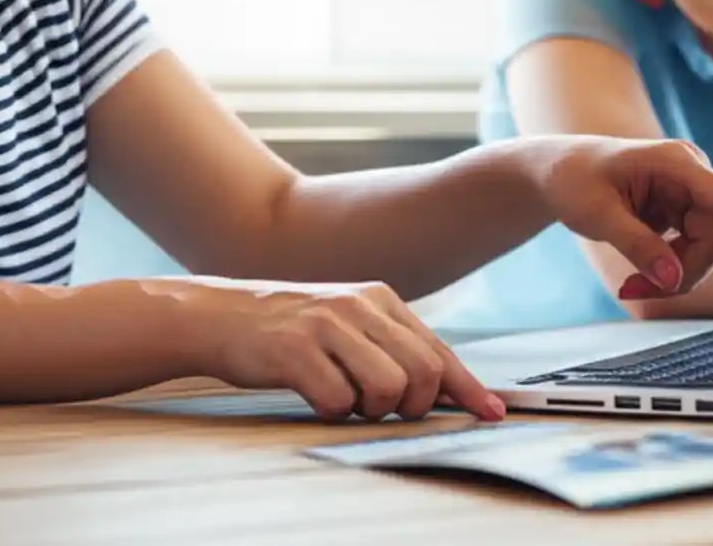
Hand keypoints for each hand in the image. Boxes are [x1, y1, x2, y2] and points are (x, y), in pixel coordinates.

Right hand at [177, 277, 503, 421]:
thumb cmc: (292, 329)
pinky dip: (331, 410)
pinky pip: (338, 400)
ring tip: (344, 398)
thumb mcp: (349, 324)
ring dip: (371, 410)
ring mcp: (328, 325)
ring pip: (389, 388)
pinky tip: (313, 394)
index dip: (468, 387)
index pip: (438, 350)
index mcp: (380, 299)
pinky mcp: (295, 349)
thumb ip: (392, 347)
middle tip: (383, 409)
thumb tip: (444, 389)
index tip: (492, 412)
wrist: (220, 314)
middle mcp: (360, 306)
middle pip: (423, 372)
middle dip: (412, 406)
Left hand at [519, 136, 712, 300]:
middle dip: (683, 272)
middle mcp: (692, 176)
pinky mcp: (683, 213)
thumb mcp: (597, 215)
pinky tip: (637, 276)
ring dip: (674, 276)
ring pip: (706, 251)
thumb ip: (637, 246)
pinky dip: (668, 270)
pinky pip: (692, 253)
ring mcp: (690, 195)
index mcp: (676, 164)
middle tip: (634, 292)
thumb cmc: (572, 181)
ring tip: (630, 286)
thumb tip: (673, 281)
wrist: (556, 171)